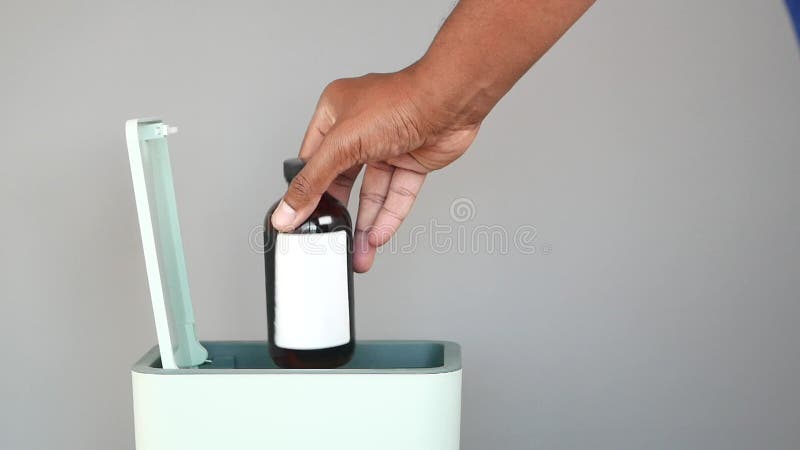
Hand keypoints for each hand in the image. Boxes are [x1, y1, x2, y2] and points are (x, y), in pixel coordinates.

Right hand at [270, 68, 480, 271]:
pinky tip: (378, 236)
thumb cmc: (399, 103)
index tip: (298, 219)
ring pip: (372, 192)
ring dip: (365, 223)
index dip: (306, 189)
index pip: (312, 159)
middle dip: (340, 212)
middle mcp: (360, 128)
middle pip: (342, 180)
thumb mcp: (341, 144)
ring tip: (358, 252)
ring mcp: (387, 145)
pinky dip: (388, 216)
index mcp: (335, 112)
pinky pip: (396, 195)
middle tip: (331, 238)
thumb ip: (312, 182)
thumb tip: (287, 211)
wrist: (449, 103)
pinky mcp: (412, 160)